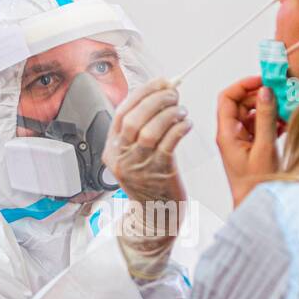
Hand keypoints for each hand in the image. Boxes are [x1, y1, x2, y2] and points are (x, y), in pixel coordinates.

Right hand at [102, 78, 191, 277]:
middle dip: (156, 100)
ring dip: (169, 114)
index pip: (121, 113)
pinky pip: (169, 143)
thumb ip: (139, 130)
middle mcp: (121, 158)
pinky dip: (179, 128)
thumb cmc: (149, 182)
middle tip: (173, 94)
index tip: (159, 82)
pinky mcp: (159, 174)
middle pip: (134, 119)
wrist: (156, 216)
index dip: (141, 94)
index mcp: (111, 150)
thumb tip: (156, 95)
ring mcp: (138, 167)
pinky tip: (186, 124)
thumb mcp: (133, 156)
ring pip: (150, 130)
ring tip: (181, 110)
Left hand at [216, 76, 282, 206]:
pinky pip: (260, 125)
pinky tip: (286, 123)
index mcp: (227, 133)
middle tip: (281, 93)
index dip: (243, 85)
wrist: (257, 204)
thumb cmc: (257, 184)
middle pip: (241, 103)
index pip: (227, 97)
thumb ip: (265, 118)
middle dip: (260, 95)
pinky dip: (272, 120)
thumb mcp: (264, 147)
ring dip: (269, 108)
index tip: (263, 81)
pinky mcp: (252, 146)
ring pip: (252, 113)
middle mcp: (231, 134)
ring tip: (286, 109)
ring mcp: (241, 139)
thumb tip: (266, 92)